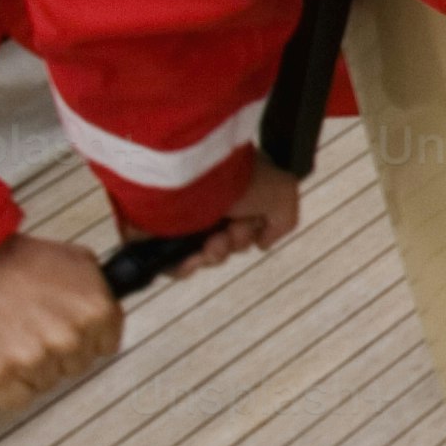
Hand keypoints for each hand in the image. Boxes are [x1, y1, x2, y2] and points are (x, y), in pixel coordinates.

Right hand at [0, 235, 123, 406]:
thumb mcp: (79, 262)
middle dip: (56, 350)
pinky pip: (17, 399)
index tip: (62, 323)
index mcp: (96, 311)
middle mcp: (69, 338)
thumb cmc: (21, 262)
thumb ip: (104, 293)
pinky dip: (8, 385)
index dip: (83, 337)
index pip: (104, 348)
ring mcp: (33, 359)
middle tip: (30, 322)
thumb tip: (115, 317)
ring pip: (46, 382)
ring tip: (10, 331)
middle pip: (75, 367)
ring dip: (30, 367)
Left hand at [180, 161, 302, 273]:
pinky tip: (191, 258)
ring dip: (214, 255)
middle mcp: (212, 200)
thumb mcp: (282, 191)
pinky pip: (176, 261)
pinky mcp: (160, 234)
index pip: (251, 221)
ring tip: (209, 244)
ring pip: (206, 253)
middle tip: (229, 232)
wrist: (188, 180)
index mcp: (238, 186)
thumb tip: (263, 242)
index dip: (254, 230)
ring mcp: (186, 218)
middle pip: (231, 240)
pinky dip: (186, 266)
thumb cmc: (237, 181)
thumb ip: (285, 219)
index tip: (249, 225)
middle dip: (234, 243)